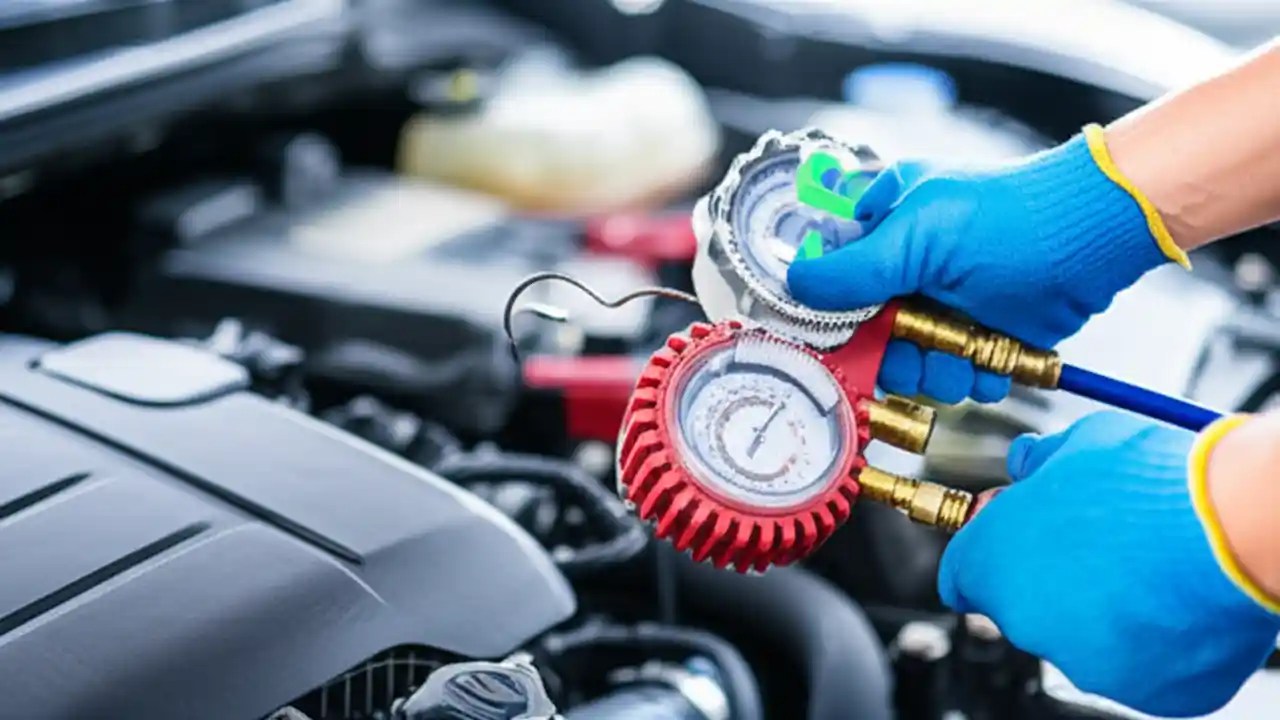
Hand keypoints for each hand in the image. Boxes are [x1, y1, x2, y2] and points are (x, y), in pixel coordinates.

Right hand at [787, 128, 1182, 403]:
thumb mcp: (917, 236)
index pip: (830, 276)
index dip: (829, 313)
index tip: (841, 335)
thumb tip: (796, 285)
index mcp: (883, 226)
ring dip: (936, 368)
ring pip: (911, 363)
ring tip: (963, 350)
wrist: (1093, 235)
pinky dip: (972, 374)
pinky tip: (989, 355)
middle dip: (892, 352)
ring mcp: (943, 304)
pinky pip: (955, 374)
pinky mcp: (978, 335)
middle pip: (867, 334)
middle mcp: (907, 268)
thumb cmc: (1010, 216)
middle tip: (913, 346)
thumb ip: (852, 269)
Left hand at [939, 412, 1279, 716]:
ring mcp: (1088, 664)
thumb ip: (1038, 462)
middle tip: (1095, 538)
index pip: (963, 576)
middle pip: (1023, 604)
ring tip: (1145, 562)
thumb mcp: (1076, 443)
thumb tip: (1026, 462)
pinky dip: (1151, 638)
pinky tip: (1172, 596)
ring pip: (1082, 638)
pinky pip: (1140, 663)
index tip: (1011, 532)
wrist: (1236, 528)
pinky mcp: (1148, 692)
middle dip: (1049, 574)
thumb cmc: (1151, 483)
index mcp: (993, 567)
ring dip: (1101, 607)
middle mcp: (1029, 624)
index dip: (989, 550)